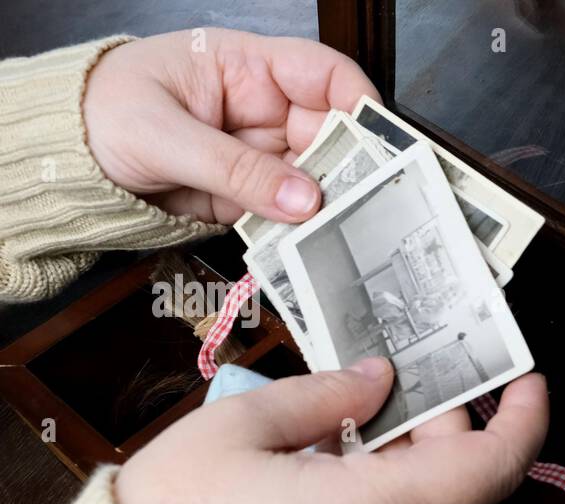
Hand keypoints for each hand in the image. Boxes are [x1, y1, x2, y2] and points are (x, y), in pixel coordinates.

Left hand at [82, 29, 379, 223]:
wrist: (60, 161)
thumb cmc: (99, 115)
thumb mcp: (163, 136)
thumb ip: (235, 169)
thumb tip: (304, 200)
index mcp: (246, 68)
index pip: (324, 75)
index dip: (359, 104)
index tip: (382, 144)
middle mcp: (263, 111)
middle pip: (331, 136)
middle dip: (353, 170)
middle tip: (366, 206)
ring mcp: (258, 158)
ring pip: (317, 182)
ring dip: (331, 210)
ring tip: (345, 235)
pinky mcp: (248, 199)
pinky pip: (288, 217)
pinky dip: (302, 235)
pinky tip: (313, 250)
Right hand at [114, 360, 547, 503]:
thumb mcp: (241, 427)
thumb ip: (324, 395)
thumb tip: (376, 378)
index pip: (493, 466)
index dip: (524, 418)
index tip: (526, 379)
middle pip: (457, 476)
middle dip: (439, 417)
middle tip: (395, 369)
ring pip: (424, 502)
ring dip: (404, 451)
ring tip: (349, 405)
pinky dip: (380, 486)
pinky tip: (329, 453)